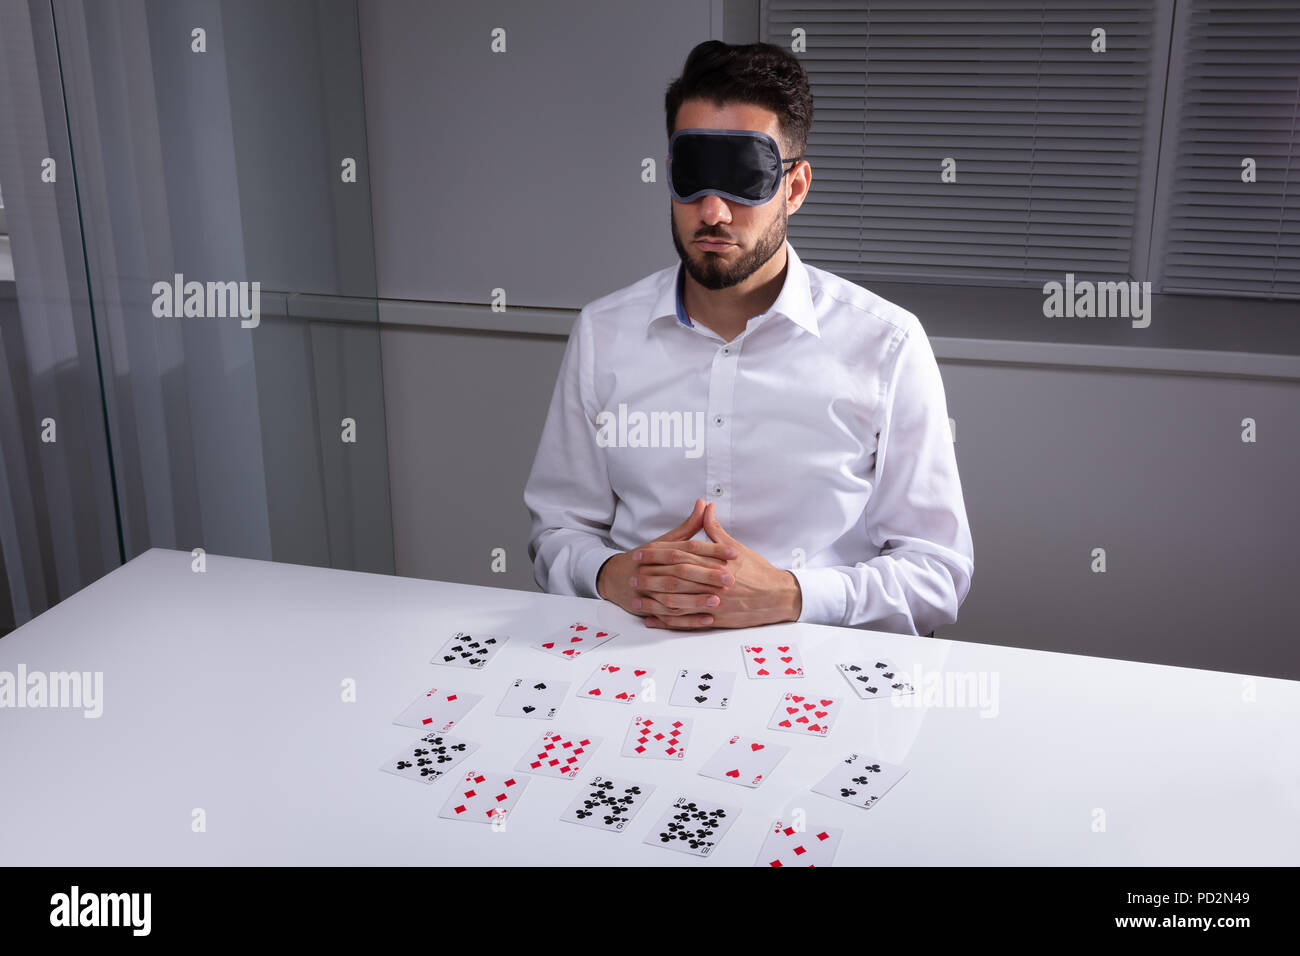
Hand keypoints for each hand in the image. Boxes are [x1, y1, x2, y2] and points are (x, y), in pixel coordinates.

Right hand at [596, 498, 737, 625]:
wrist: (614, 577)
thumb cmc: (645, 558)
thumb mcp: (665, 541)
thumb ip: (688, 526)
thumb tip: (704, 503)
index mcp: (658, 549)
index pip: (688, 547)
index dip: (712, 550)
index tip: (734, 553)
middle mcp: (651, 568)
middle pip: (681, 571)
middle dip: (706, 575)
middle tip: (730, 578)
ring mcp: (646, 589)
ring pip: (673, 595)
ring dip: (696, 599)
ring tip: (718, 600)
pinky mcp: (646, 607)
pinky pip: (668, 615)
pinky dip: (688, 619)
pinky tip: (706, 619)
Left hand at [640, 501, 801, 629]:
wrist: (779, 596)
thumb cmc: (758, 571)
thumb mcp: (737, 548)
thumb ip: (716, 531)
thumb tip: (705, 507)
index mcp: (716, 563)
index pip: (681, 556)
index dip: (659, 554)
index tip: (641, 553)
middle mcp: (713, 584)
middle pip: (675, 580)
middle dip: (651, 577)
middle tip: (631, 575)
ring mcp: (714, 604)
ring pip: (678, 603)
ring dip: (655, 601)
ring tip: (635, 599)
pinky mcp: (716, 620)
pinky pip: (687, 622)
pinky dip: (668, 622)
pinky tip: (652, 620)